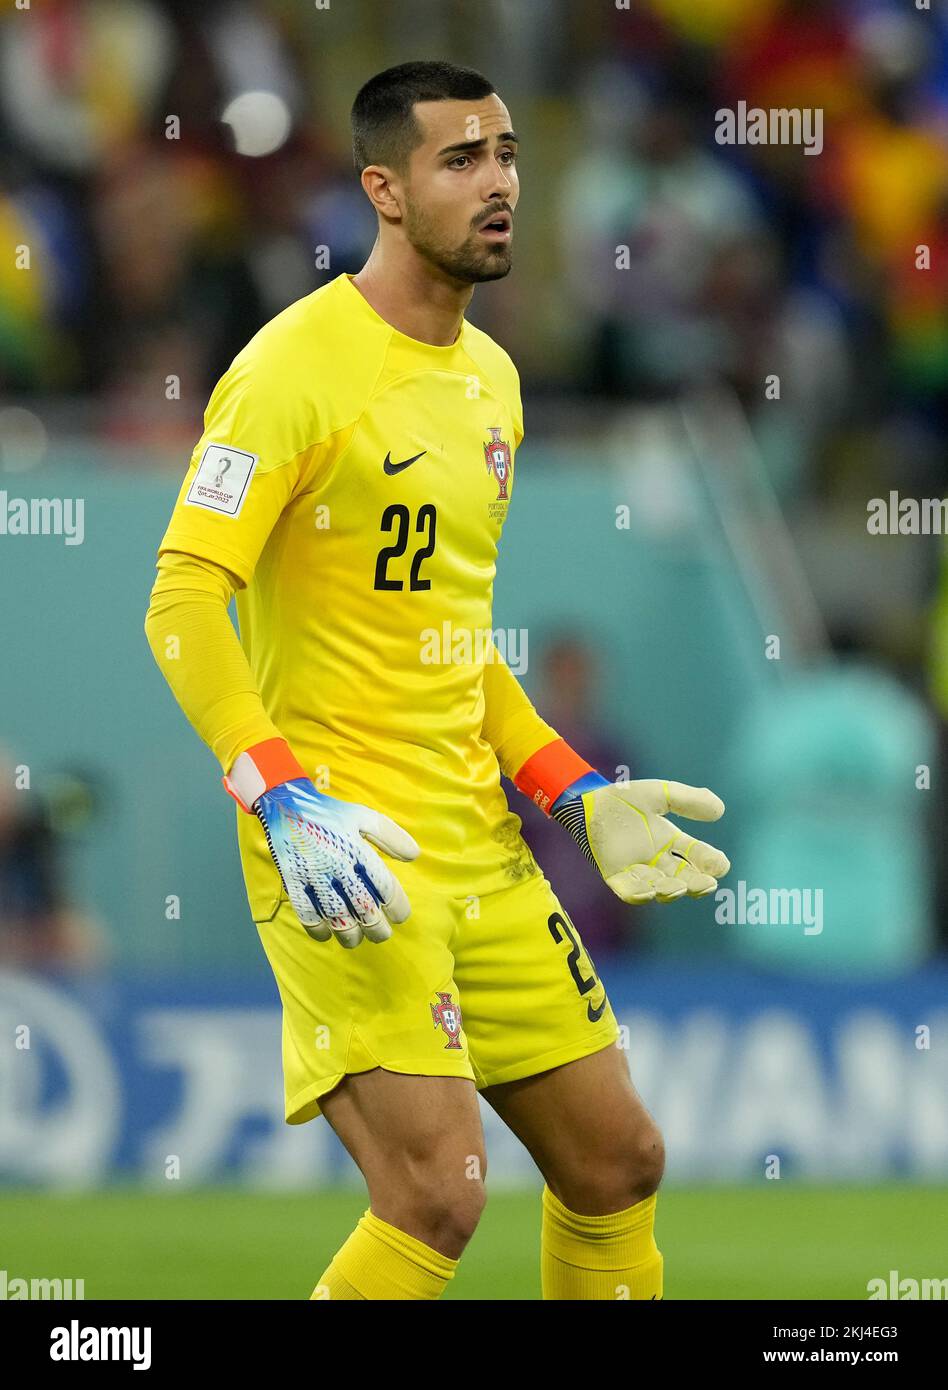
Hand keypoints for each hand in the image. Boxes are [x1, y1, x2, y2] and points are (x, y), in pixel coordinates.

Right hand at [252, 778, 419, 947]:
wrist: (285, 804)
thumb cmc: (330, 813)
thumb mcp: (363, 816)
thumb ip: (389, 836)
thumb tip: (414, 856)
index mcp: (357, 847)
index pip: (384, 885)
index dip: (397, 906)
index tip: (401, 916)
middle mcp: (336, 863)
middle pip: (363, 906)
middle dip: (377, 927)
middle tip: (382, 934)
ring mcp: (312, 873)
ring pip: (336, 915)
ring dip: (350, 934)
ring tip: (357, 939)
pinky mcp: (292, 880)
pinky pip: (305, 913)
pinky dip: (317, 929)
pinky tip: (326, 934)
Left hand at [552, 777, 729, 903]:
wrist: (589, 799)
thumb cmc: (625, 798)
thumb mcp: (660, 794)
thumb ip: (687, 800)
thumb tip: (720, 810)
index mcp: (672, 842)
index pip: (698, 856)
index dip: (711, 862)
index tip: (721, 865)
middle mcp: (658, 860)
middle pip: (683, 878)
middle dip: (696, 883)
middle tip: (707, 884)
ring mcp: (637, 869)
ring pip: (659, 887)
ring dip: (670, 890)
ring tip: (678, 888)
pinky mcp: (614, 874)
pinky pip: (628, 889)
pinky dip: (637, 894)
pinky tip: (648, 893)